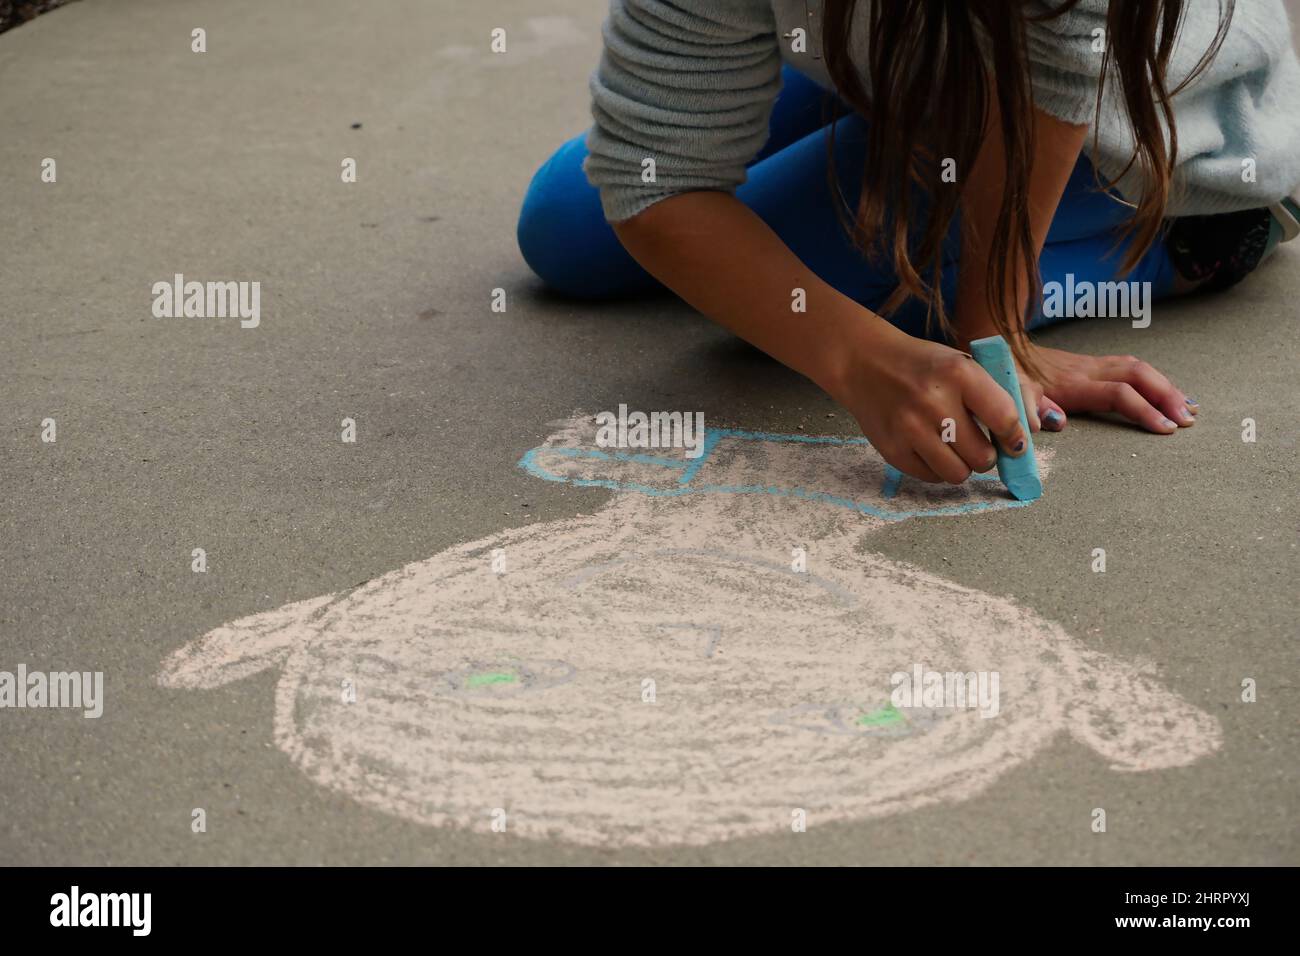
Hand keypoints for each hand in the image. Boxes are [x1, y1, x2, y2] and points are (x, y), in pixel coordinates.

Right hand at [828, 324, 1029, 483]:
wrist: (864, 363)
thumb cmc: (922, 365)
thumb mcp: (960, 364)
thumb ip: (993, 394)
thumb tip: (1023, 436)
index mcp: (959, 374)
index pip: (1005, 418)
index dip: (1015, 438)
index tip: (1015, 445)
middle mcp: (935, 402)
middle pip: (983, 456)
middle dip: (988, 456)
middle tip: (980, 447)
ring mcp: (911, 428)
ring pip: (958, 474)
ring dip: (963, 466)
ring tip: (955, 450)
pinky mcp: (892, 449)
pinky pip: (931, 477)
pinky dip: (937, 469)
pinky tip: (931, 449)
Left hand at [1015, 344, 1198, 433]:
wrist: (1001, 349)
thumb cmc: (1007, 376)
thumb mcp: (1011, 394)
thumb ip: (1029, 407)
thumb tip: (1053, 422)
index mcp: (1072, 383)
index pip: (1118, 394)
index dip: (1144, 411)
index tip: (1165, 429)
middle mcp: (1088, 370)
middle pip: (1138, 376)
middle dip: (1167, 396)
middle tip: (1188, 420)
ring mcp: (1092, 364)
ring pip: (1139, 368)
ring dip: (1166, 386)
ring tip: (1189, 407)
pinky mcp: (1093, 364)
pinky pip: (1131, 368)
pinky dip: (1154, 380)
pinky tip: (1168, 392)